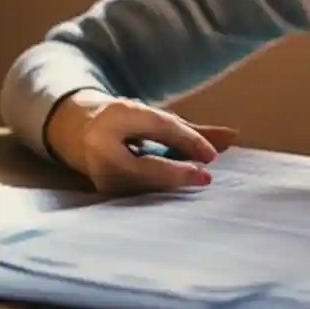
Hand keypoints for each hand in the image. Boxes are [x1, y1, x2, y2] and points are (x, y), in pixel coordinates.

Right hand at [46, 90, 238, 194]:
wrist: (75, 131)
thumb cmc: (125, 122)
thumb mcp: (154, 119)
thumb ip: (192, 131)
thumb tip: (234, 137)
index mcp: (115, 115)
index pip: (157, 126)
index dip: (186, 140)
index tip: (211, 155)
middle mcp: (101, 145)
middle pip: (144, 164)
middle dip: (176, 173)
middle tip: (206, 177)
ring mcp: (99, 172)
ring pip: (141, 182)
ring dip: (171, 184)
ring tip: (196, 181)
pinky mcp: (102, 191)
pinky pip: (137, 192)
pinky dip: (159, 191)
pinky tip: (177, 190)